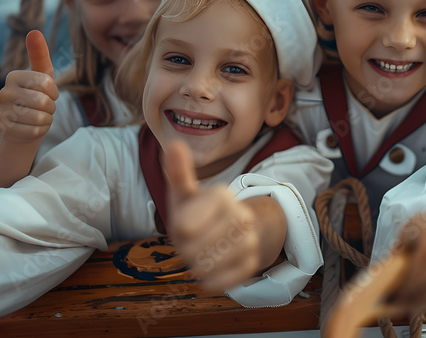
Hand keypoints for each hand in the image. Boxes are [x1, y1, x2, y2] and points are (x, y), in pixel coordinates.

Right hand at [0, 30, 58, 143]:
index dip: (53, 91)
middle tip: (43, 107)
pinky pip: (35, 132)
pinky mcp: (6, 131)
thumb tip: (34, 31)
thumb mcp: (42, 75)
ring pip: (40, 117)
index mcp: (13, 76)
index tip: (47, 92)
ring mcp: (2, 113)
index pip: (46, 82)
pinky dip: (40, 131)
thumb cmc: (36, 96)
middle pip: (44, 101)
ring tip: (39, 116)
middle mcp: (4, 93)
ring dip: (47, 119)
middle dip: (51, 107)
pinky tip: (32, 127)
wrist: (24, 124)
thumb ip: (40, 54)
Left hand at [164, 140, 279, 290]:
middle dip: (186, 250)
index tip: (183, 225)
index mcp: (222, 196)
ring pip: (210, 265)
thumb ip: (179, 172)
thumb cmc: (198, 212)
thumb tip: (174, 144)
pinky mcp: (252, 263)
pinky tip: (210, 270)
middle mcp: (241, 217)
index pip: (186, 225)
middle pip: (196, 248)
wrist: (232, 230)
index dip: (179, 230)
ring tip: (199, 257)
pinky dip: (211, 280)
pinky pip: (225, 281)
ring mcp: (249, 240)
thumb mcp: (185, 193)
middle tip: (189, 245)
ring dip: (197, 266)